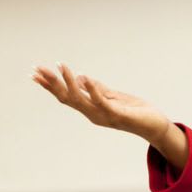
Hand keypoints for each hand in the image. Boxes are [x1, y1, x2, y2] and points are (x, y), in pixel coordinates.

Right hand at [32, 64, 186, 165]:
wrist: (157, 126)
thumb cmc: (137, 112)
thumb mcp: (115, 97)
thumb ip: (98, 89)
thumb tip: (81, 78)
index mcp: (92, 109)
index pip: (66, 96)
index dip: (50, 86)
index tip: (34, 74)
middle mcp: (94, 114)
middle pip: (67, 98)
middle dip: (51, 83)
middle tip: (36, 69)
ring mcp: (104, 115)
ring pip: (80, 99)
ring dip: (69, 82)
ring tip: (59, 65)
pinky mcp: (118, 115)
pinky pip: (101, 101)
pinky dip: (91, 89)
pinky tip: (83, 76)